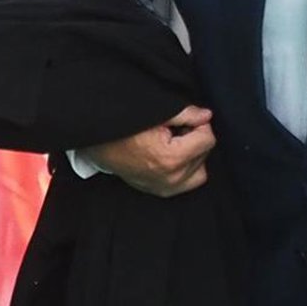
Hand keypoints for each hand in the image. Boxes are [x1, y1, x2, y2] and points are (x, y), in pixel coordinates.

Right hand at [85, 106, 213, 196]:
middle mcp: (171, 177)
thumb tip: (206, 116)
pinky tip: (171, 155)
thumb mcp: (154, 114)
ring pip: (200, 168)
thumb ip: (186, 114)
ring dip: (192, 154)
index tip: (185, 120)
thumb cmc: (122, 128)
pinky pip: (188, 181)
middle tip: (174, 130)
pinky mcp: (161, 191)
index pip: (208, 139)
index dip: (199, 124)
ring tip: (173, 143)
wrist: (98, 144)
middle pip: (204, 153)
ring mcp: (166, 187)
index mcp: (171, 158)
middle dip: (194, 138)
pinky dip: (186, 168)